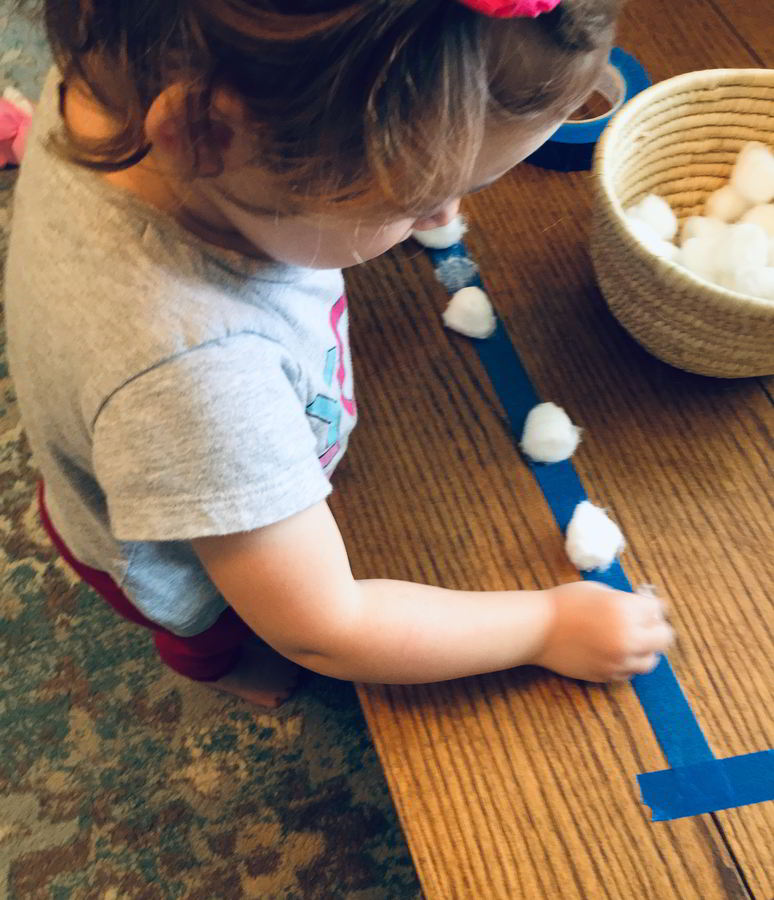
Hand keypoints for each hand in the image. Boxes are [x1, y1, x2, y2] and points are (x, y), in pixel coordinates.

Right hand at [532, 581, 674, 681]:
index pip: (659, 610)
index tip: (645, 605)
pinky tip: (613, 651)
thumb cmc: (564, 603)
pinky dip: (627, 663)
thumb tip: (646, 609)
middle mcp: (628, 637)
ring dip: (644, 649)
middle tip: (643, 623)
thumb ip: (625, 600)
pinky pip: (630, 673)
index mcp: (626, 610)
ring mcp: (618, 660)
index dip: (651, 605)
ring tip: (628, 640)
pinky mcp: (607, 675)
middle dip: (655, 628)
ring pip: (650, 660)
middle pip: (664, 638)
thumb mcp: (598, 590)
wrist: (537, 628)